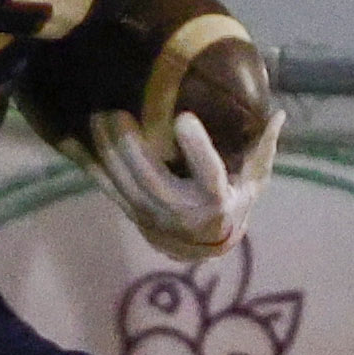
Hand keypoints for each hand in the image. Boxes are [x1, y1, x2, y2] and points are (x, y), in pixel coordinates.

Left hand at [89, 106, 280, 261]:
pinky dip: (92, 166)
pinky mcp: (134, 214)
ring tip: (98, 118)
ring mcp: (154, 216)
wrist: (209, 243)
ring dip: (108, 152)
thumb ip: (262, 148)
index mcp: (219, 200)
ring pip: (126, 184)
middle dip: (131, 146)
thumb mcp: (255, 179)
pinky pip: (109, 189)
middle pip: (153, 179)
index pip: (209, 172)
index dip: (196, 147)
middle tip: (117, 111)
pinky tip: (76, 142)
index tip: (183, 117)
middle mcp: (184, 212)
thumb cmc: (237, 203)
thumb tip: (277, 114)